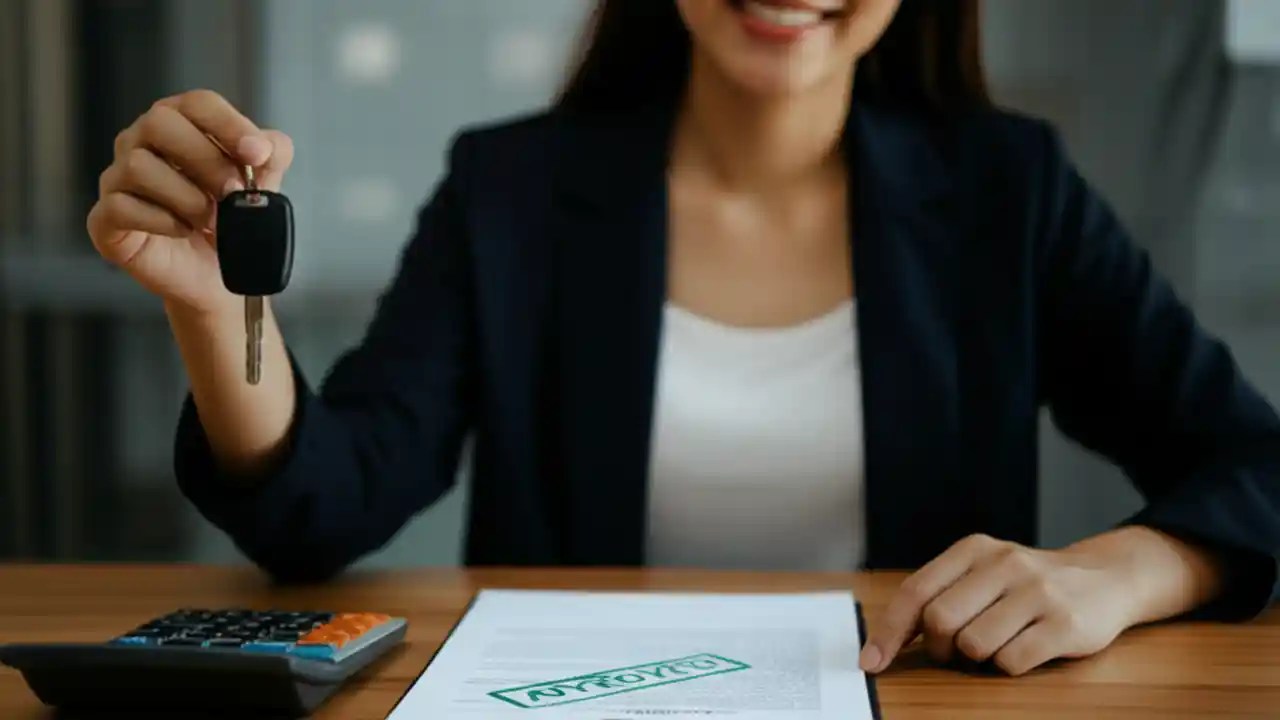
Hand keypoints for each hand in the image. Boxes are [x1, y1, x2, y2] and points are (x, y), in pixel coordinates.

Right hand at [87, 89, 293, 315]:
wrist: (217, 275)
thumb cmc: (230, 221)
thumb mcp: (263, 184)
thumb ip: (272, 156)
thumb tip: (267, 146)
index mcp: (179, 124)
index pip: (197, 104)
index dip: (229, 124)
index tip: (257, 154)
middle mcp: (140, 143)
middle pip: (159, 123)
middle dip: (206, 160)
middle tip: (233, 193)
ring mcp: (117, 179)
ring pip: (139, 166)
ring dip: (187, 197)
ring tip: (211, 220)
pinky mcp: (105, 219)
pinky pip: (122, 206)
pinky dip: (163, 221)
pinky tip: (184, 230)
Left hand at [860, 533, 1148, 675]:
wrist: (1105, 578)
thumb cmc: (1027, 584)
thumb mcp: (982, 573)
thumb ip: (938, 596)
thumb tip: (883, 642)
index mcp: (974, 549)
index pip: (916, 592)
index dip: (889, 632)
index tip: (871, 663)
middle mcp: (1004, 564)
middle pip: (940, 621)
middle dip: (940, 647)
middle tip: (957, 651)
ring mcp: (1037, 593)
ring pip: (975, 645)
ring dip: (978, 659)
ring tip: (999, 643)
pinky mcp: (1064, 625)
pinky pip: (1011, 663)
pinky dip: (1008, 667)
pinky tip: (1025, 649)